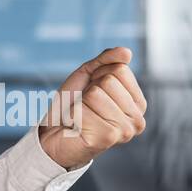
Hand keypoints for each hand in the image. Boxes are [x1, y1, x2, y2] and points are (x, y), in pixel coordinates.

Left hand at [38, 47, 146, 169]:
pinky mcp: (108, 138)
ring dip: (81, 103)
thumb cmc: (73, 105)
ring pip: (96, 94)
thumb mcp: (89, 75)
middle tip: (86, 107)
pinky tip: (77, 128)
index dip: (98, 76)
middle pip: (109, 81)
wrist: (54, 134)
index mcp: (138, 103)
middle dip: (89, 89)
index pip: (120, 69)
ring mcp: (125, 130)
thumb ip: (108, 60)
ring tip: (82, 117)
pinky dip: (73, 115)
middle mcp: (137, 119)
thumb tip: (127, 52)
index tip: (92, 93)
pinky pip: (84, 110)